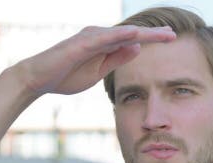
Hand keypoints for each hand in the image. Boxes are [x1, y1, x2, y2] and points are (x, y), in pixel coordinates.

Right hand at [14, 25, 175, 96]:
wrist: (38, 80)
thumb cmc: (66, 76)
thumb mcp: (99, 70)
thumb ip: (117, 58)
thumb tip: (137, 48)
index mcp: (104, 44)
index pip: (132, 40)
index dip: (152, 39)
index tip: (171, 39)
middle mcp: (99, 36)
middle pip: (131, 34)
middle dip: (153, 34)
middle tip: (174, 34)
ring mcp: (90, 38)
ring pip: (121, 33)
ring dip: (142, 32)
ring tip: (162, 33)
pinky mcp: (80, 43)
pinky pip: (103, 38)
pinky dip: (119, 35)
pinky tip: (135, 35)